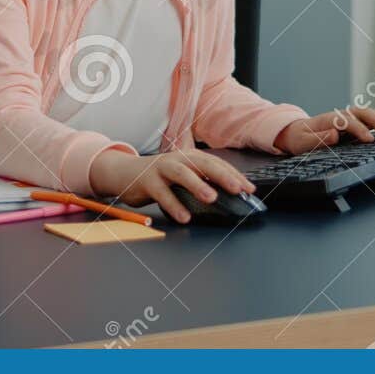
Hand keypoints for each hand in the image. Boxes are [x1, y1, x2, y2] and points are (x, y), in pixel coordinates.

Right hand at [87, 147, 255, 223]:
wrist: (125, 173)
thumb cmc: (159, 177)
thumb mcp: (182, 176)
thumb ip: (201, 183)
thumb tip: (228, 197)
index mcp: (191, 157)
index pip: (217, 164)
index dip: (234, 176)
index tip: (249, 189)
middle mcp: (178, 159)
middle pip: (203, 164)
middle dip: (222, 176)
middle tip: (237, 189)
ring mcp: (162, 168)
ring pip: (182, 173)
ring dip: (197, 185)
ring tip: (212, 198)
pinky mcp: (147, 181)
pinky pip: (162, 193)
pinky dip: (174, 205)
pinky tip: (184, 217)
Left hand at [273, 107, 374, 154]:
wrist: (297, 131)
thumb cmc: (300, 138)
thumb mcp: (302, 142)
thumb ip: (317, 139)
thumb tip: (335, 133)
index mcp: (330, 119)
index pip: (348, 121)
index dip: (360, 130)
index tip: (370, 140)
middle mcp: (342, 115)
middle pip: (363, 113)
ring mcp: (350, 118)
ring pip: (370, 114)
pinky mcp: (356, 123)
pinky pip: (372, 120)